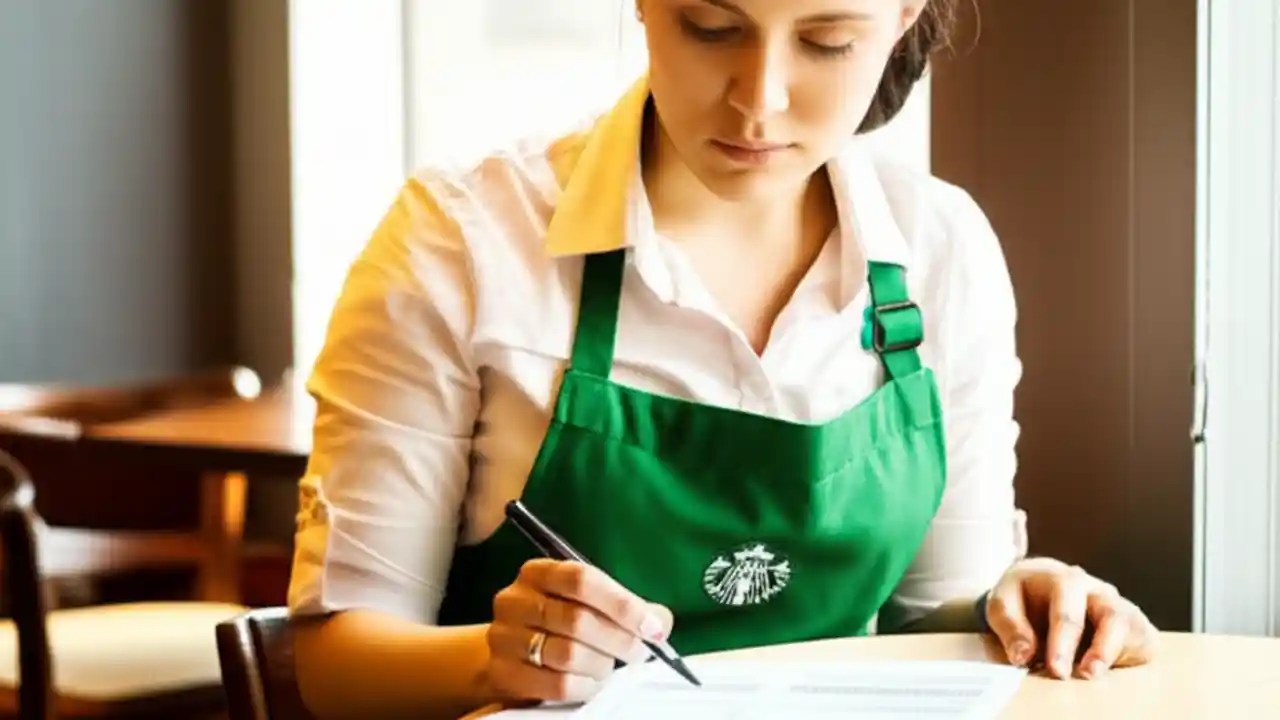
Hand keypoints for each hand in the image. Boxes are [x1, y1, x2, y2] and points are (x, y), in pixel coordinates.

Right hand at [485, 559, 673, 702]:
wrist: (512, 655)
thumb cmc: (558, 624)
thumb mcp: (589, 604)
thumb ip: (627, 608)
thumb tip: (659, 622)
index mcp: (539, 572)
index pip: (583, 580)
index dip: (622, 605)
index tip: (651, 627)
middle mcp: (514, 600)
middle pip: (577, 619)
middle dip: (619, 640)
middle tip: (638, 652)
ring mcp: (504, 637)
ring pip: (568, 654)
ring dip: (601, 665)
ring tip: (608, 667)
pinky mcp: (503, 673)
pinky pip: (556, 685)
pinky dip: (584, 687)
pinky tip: (590, 683)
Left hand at [984, 557, 1158, 679]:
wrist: (1039, 585)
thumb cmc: (1022, 597)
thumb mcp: (1002, 604)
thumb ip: (1010, 627)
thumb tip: (1023, 655)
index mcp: (1064, 580)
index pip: (1068, 611)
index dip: (1063, 643)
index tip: (1056, 669)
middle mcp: (1097, 590)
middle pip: (1109, 616)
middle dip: (1096, 650)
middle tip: (1079, 677)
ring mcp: (1118, 606)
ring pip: (1129, 626)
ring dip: (1113, 653)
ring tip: (1092, 675)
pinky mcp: (1133, 626)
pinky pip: (1142, 640)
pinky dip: (1130, 657)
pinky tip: (1109, 671)